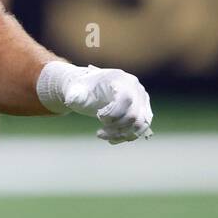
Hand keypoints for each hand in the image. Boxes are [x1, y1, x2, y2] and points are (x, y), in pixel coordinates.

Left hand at [37, 61, 153, 143]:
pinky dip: (127, 136)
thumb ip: (75, 96)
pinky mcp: (144, 110)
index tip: (99, 117)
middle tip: (99, 133)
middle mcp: (136, 88)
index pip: (126, 99)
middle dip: (115, 128)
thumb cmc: (83, 90)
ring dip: (122, 135)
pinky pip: (142, 128)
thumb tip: (73, 100)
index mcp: (121, 79)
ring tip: (104, 136)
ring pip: (140, 124)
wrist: (90, 90)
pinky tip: (112, 138)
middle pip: (134, 115)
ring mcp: (142, 100)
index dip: (113, 113)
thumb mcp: (76, 91)